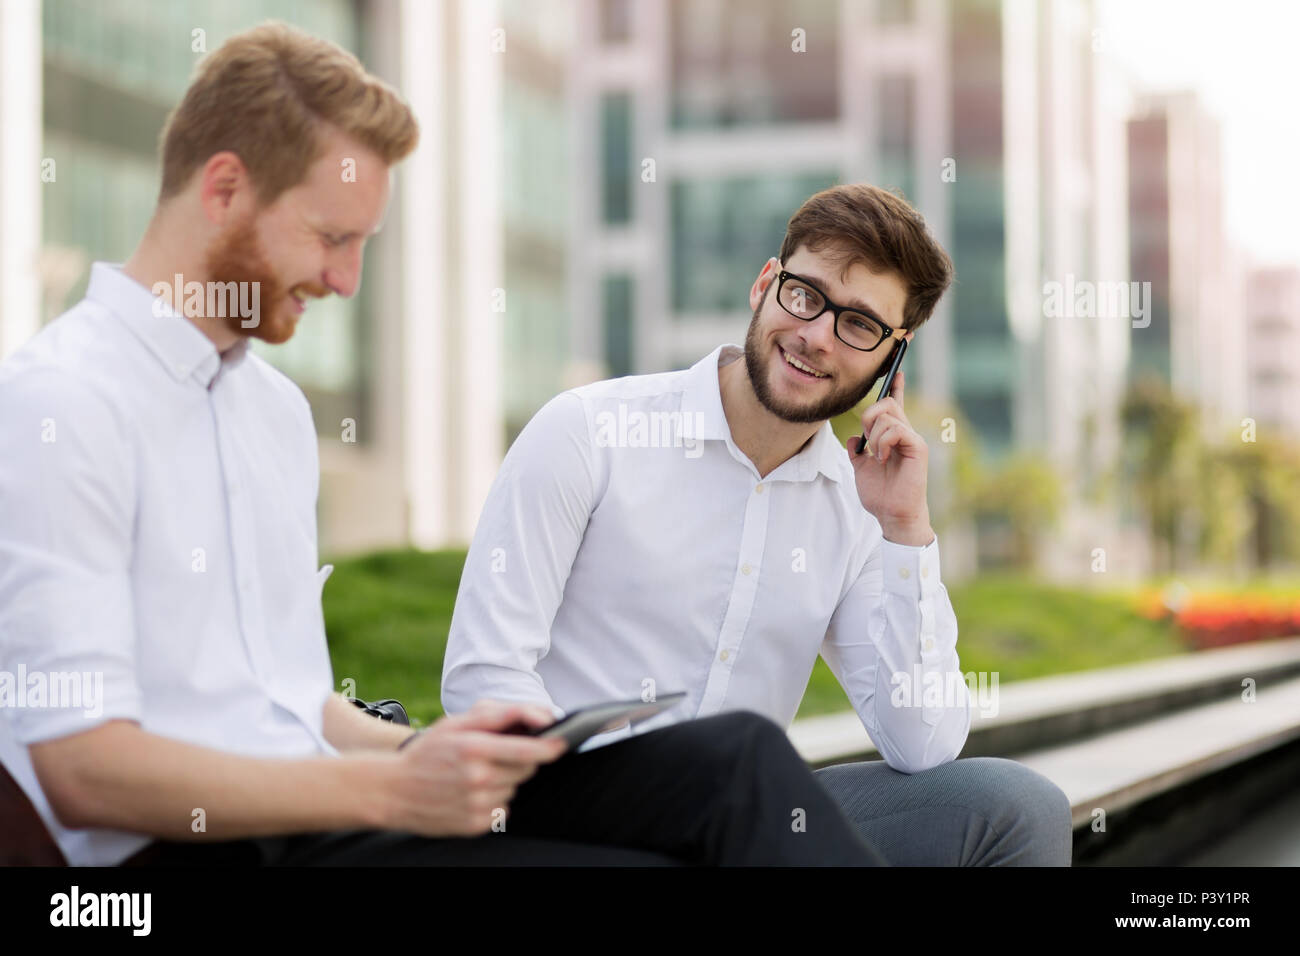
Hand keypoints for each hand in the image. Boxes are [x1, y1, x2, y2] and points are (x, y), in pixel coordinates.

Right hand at [385, 700, 566, 836]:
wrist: (392, 790)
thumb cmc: (428, 752)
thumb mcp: (455, 723)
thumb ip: (497, 714)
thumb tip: (537, 716)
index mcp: (473, 748)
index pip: (526, 750)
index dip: (549, 747)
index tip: (562, 743)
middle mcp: (477, 778)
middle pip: (525, 770)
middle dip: (519, 759)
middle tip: (494, 755)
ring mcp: (476, 804)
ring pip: (513, 788)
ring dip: (503, 780)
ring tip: (474, 775)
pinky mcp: (475, 825)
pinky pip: (502, 808)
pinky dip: (493, 799)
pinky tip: (470, 793)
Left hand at [847, 369, 933, 545]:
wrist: (892, 514)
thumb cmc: (880, 495)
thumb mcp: (861, 468)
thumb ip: (858, 450)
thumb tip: (854, 438)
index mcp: (893, 436)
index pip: (895, 405)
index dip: (896, 387)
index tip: (897, 370)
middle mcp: (905, 433)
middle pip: (886, 403)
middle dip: (869, 417)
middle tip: (868, 442)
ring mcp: (912, 439)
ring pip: (887, 415)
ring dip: (874, 436)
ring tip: (877, 457)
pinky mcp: (917, 446)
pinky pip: (895, 430)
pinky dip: (882, 443)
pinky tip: (883, 459)